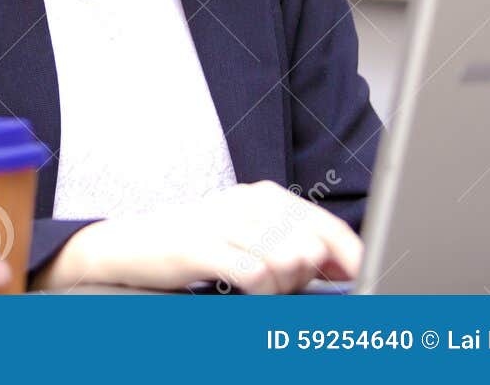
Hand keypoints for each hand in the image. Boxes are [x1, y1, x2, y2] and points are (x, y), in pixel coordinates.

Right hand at [36, 180, 362, 293]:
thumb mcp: (247, 238)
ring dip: (285, 287)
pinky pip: (254, 274)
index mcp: (265, 196)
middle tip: (286, 288)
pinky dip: (263, 292)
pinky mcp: (200, 247)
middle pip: (311, 245)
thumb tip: (338, 265)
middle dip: (310, 278)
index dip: (351, 258)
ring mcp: (223, 222)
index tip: (358, 281)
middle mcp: (248, 202)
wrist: (131, 244)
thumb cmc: (196, 244)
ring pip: (287, 260)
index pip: (326, 226)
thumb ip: (290, 246)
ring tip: (266, 291)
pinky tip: (252, 294)